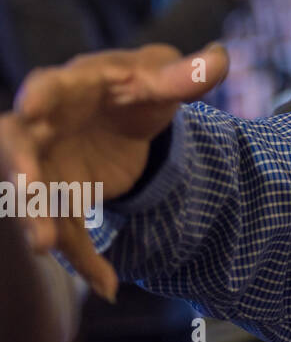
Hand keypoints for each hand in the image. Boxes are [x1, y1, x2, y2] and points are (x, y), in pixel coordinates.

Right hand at [0, 43, 228, 300]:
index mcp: (73, 86)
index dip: (40, 95)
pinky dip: (84, 257)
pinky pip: (67, 231)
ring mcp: (48, 165)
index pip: (49, 85)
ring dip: (37, 218)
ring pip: (34, 195)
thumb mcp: (163, 77)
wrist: (129, 115)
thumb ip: (185, 74)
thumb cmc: (138, 85)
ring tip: (46, 245)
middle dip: (19, 167)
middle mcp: (47, 127)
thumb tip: (220, 58)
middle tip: (24, 187)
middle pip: (20, 145)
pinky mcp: (62, 197)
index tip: (32, 105)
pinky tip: (108, 284)